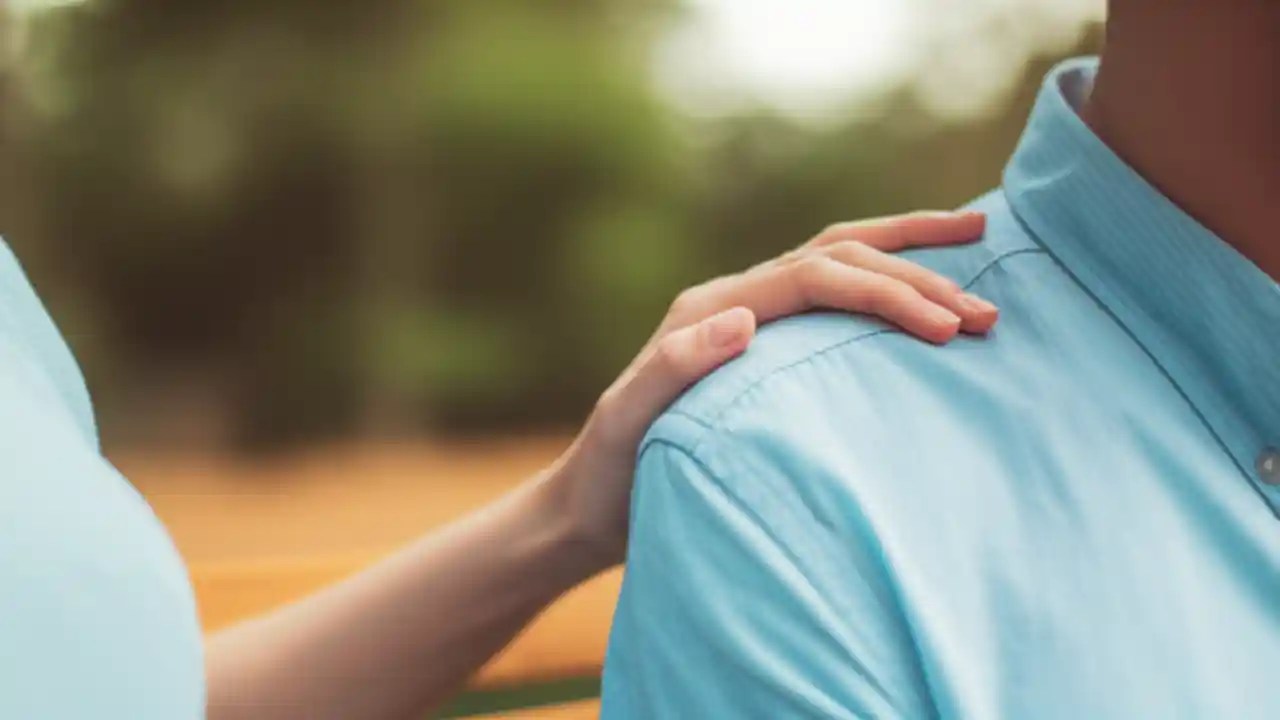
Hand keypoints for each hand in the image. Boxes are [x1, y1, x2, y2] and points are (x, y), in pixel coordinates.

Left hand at [544, 210, 995, 571]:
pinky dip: (882, 282)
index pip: (813, 277)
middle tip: (987, 309)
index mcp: (708, 310)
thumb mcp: (629, 423)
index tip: (949, 325)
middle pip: (836, 256)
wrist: (590, 507)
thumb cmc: (611, 475)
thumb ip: (674, 367)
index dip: (884, 292)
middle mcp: (731, 302)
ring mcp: (749, 321)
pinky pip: (833, 299)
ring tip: (980, 244)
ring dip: (906, 258)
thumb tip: (742, 317)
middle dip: (914, 270)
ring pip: (839, 261)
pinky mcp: (766, 350)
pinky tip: (921, 290)